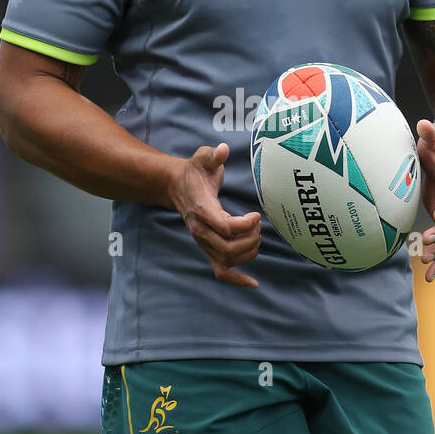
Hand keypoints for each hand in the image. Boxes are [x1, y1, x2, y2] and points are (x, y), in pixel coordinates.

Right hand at [169, 143, 261, 287]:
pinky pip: (221, 271)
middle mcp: (201, 231)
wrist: (176, 187)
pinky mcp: (208, 249)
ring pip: (228, 261)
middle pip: (229, 248)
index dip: (245, 225)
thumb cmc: (194, 172)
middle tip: (258, 224)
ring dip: (249, 252)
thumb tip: (222, 150)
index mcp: (201, 210)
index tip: (256, 214)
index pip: (225, 227)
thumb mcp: (202, 158)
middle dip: (251, 238)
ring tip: (256, 235)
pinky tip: (253, 283)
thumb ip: (212, 155)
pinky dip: (237, 280)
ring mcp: (203, 243)